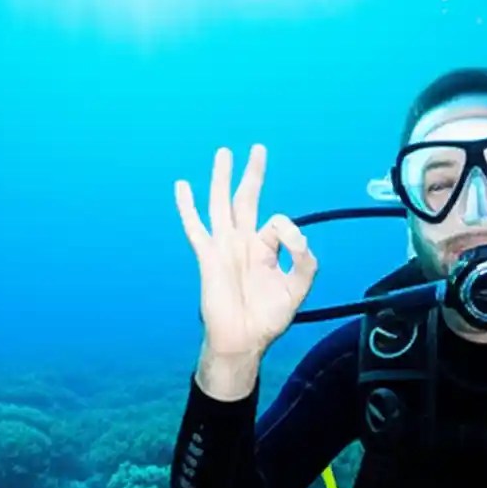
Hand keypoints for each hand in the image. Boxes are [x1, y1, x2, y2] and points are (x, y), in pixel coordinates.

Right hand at [174, 144, 317, 359]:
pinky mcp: (209, 257)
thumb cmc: (268, 317)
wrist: (244, 339)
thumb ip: (304, 259)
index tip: (293, 249)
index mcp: (265, 248)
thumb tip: (293, 233)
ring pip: (221, 204)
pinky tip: (182, 186)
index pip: (277, 222)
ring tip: (223, 153)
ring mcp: (224, 247)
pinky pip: (196, 228)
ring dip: (221, 178)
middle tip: (258, 149)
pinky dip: (188, 207)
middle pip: (246, 199)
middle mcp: (243, 242)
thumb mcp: (298, 286)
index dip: (288, 231)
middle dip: (252, 174)